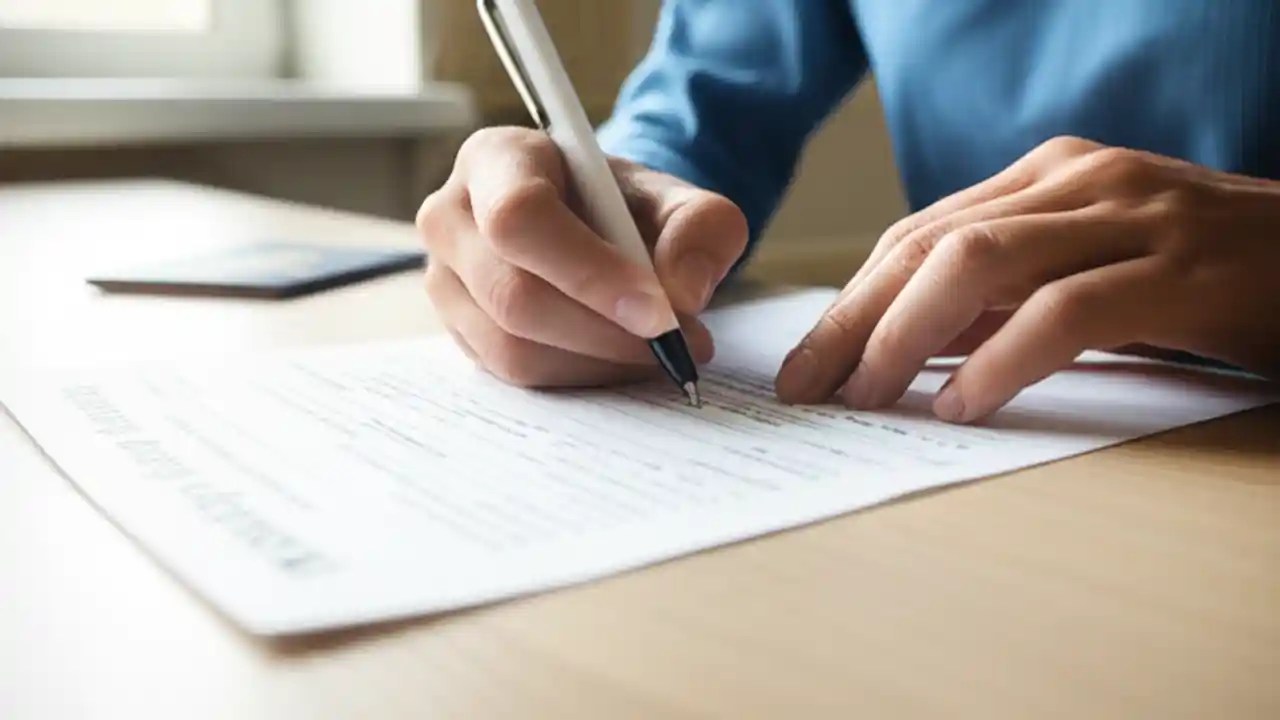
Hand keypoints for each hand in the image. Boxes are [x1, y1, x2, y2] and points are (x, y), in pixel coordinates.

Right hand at [418, 127, 747, 387]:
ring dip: (598, 363)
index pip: (521, 217)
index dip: (589, 272)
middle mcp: (450, 218)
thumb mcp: (676, 198)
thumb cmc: (624, 207)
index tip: (660, 313)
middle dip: (606, 332)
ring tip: (660, 353)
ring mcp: (443, 282)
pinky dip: (580, 378)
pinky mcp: (457, 334)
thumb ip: (700, 228)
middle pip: (512, 294)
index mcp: (496, 158)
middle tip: (681, 342)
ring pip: (511, 348)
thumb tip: (683, 294)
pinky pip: (513, 377)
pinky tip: (621, 361)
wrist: (594, 229)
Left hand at [775, 136, 1279, 421]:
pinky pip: (1065, 311)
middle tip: (806, 387)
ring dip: (904, 335)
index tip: (808, 360)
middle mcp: (1081, 182)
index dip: (851, 300)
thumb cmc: (1206, 275)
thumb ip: (1009, 297)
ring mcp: (1132, 218)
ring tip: (866, 396)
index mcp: (1050, 178)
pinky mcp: (1182, 271)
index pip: (918, 234)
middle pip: (929, 245)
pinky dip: (1001, 359)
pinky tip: (961, 403)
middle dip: (854, 319)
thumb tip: (911, 350)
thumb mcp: (1092, 270)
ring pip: (979, 262)